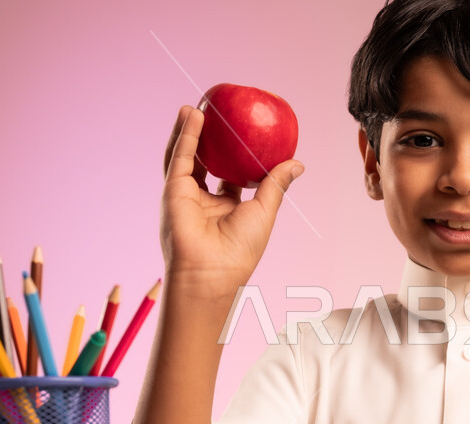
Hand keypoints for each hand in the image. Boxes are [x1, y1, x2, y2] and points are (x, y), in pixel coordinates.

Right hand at [160, 105, 303, 294]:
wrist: (211, 272)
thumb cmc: (240, 249)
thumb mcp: (264, 210)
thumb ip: (275, 184)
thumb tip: (297, 163)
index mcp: (225, 208)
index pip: (228, 176)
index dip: (235, 156)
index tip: (243, 135)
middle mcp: (203, 200)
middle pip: (205, 162)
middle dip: (209, 139)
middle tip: (219, 115)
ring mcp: (185, 195)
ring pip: (187, 155)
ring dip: (191, 130)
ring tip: (200, 105)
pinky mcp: (172, 190)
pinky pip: (180, 157)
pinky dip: (185, 135)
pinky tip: (192, 114)